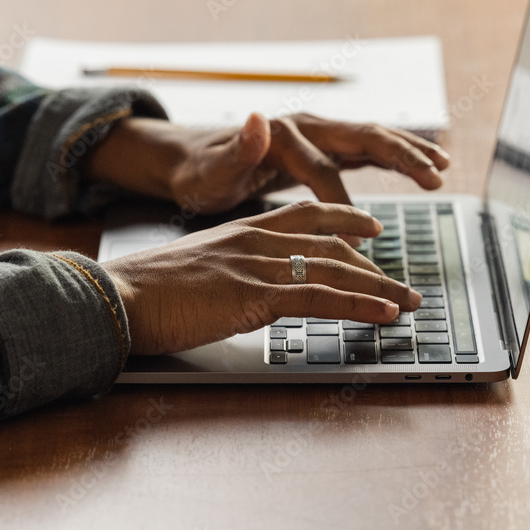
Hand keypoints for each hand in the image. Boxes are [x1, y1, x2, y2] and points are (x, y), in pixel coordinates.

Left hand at [85, 111, 448, 217]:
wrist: (191, 159)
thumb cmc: (199, 172)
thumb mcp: (209, 171)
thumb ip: (235, 152)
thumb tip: (256, 119)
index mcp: (282, 134)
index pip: (323, 171)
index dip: (341, 205)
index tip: (355, 244)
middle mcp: (304, 126)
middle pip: (361, 136)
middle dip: (400, 155)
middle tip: (435, 175)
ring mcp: (316, 133)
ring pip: (371, 137)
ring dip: (407, 150)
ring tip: (442, 167)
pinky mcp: (323, 145)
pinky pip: (366, 148)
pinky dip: (396, 155)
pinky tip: (422, 166)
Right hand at [102, 201, 422, 354]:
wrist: (120, 295)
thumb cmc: (147, 289)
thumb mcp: (196, 267)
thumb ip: (227, 269)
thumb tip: (242, 287)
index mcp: (241, 229)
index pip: (305, 216)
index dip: (344, 220)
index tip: (372, 227)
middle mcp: (256, 240)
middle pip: (331, 243)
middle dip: (373, 265)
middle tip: (402, 283)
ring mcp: (257, 265)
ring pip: (334, 270)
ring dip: (380, 288)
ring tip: (410, 303)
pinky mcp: (255, 294)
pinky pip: (320, 298)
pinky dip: (359, 306)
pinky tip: (385, 313)